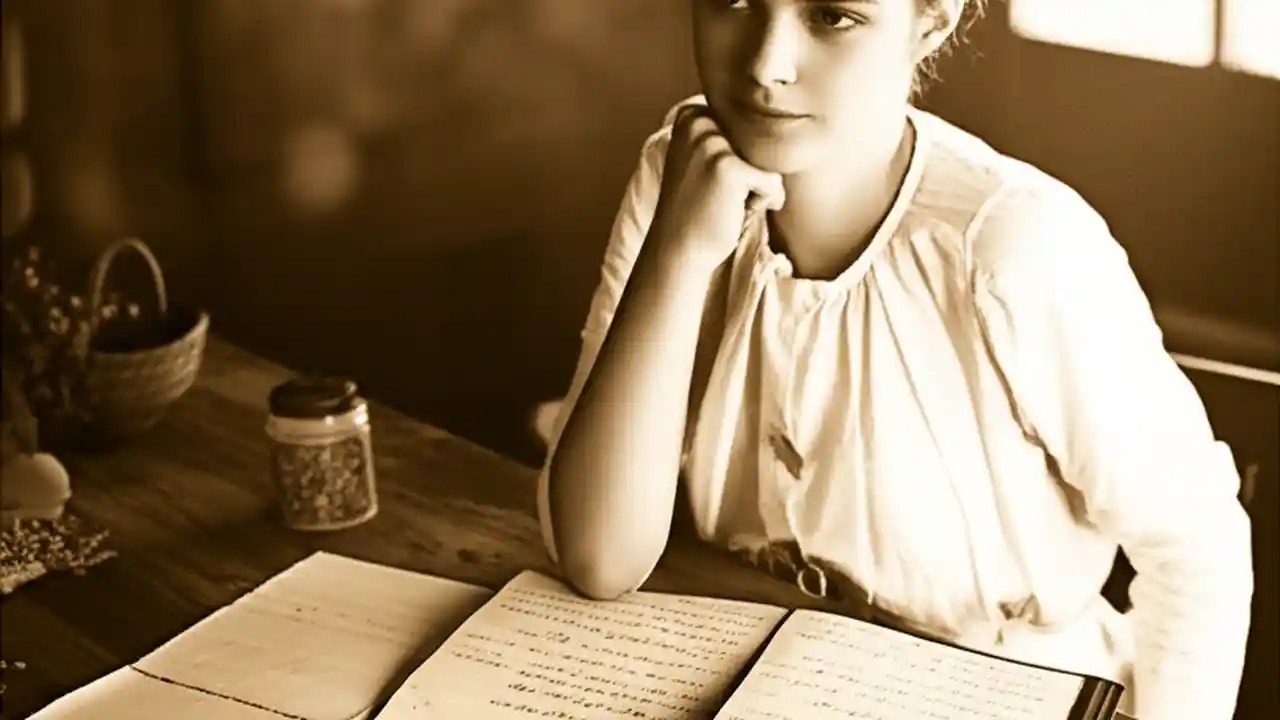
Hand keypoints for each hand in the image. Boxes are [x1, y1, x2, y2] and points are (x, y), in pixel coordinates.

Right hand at [648, 104, 785, 272]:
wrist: (678, 250)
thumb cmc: (697, 209)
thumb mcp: (701, 158)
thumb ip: (725, 134)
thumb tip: (779, 116)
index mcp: (690, 115)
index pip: (748, 127)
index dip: (742, 159)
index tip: (714, 180)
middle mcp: (698, 122)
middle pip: (760, 142)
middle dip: (751, 172)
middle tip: (719, 195)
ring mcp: (712, 144)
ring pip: (768, 162)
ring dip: (757, 188)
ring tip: (726, 203)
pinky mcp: (729, 168)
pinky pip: (773, 182)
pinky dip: (765, 202)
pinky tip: (736, 212)